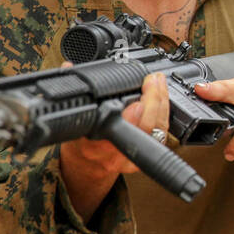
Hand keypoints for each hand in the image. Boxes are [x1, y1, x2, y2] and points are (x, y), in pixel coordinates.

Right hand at [59, 69, 169, 221]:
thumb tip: (69, 66)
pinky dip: (164, 112)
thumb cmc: (79, 144)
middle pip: (144, 129)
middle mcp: (117, 155)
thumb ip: (73, 95)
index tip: (137, 104)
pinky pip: (162, 132)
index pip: (115, 133)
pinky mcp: (148, 154)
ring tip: (158, 82)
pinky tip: (163, 96)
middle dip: (152, 103)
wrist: (88, 167)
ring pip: (156, 130)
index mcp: (94, 147)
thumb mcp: (72, 123)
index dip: (130, 119)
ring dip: (161, 103)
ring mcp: (136, 156)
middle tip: (152, 82)